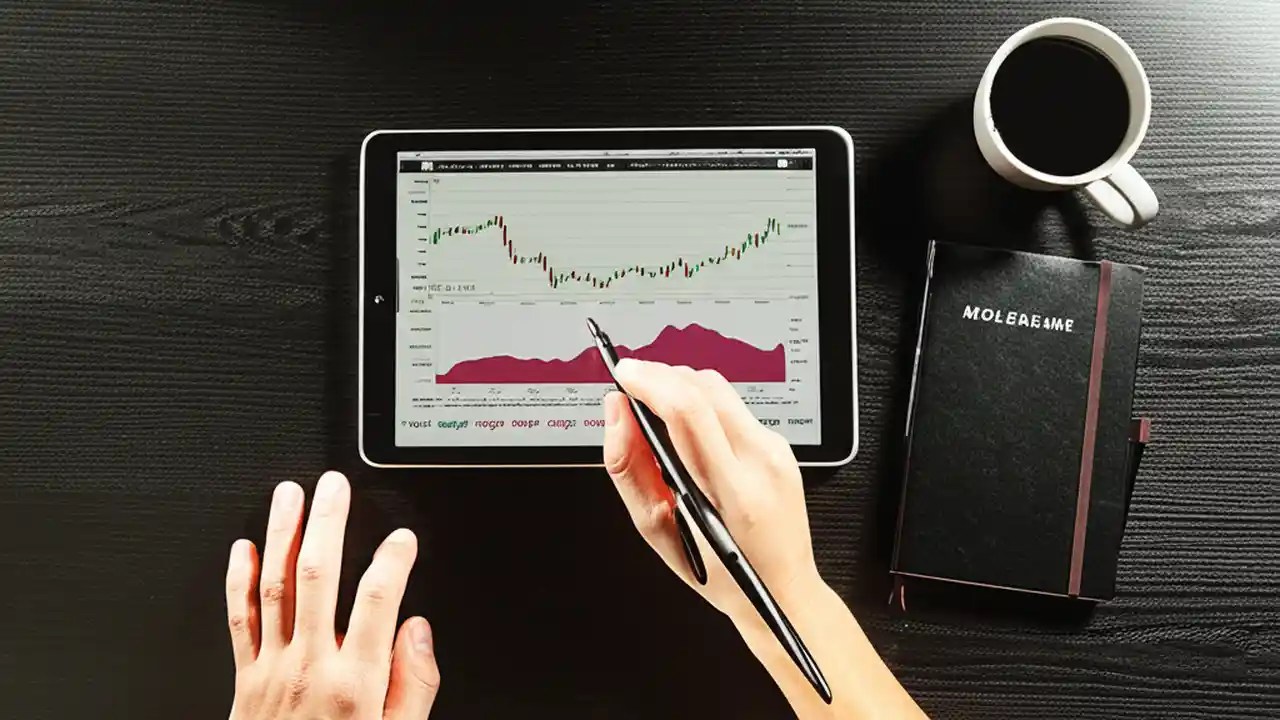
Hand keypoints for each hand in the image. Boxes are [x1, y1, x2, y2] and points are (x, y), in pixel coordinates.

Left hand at [224, 471, 440, 718]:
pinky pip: (238, 620)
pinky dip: (238, 580)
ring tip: (291, 495)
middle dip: (327, 522)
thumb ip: (414, 686)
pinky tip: (244, 548)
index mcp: (356, 683)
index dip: (393, 559)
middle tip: (334, 487)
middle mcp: (311, 668)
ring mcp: (272, 671)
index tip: (402, 538)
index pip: (379, 600)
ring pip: (274, 586)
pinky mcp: (245, 680)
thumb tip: (417, 633)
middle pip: (318, 576)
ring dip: (282, 533)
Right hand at [602, 359, 821, 624]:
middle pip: (705, 387)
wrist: (783, 591)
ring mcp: (777, 450)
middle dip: (660, 375)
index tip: (623, 375)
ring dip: (680, 385)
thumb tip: (616, 414)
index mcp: (734, 491)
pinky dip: (702, 405)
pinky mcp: (780, 446)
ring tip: (652, 402)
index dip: (650, 381)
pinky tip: (687, 427)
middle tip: (630, 383)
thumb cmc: (724, 575)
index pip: (689, 411)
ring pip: (721, 389)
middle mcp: (762, 462)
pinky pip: (734, 408)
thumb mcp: (661, 534)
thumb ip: (631, 469)